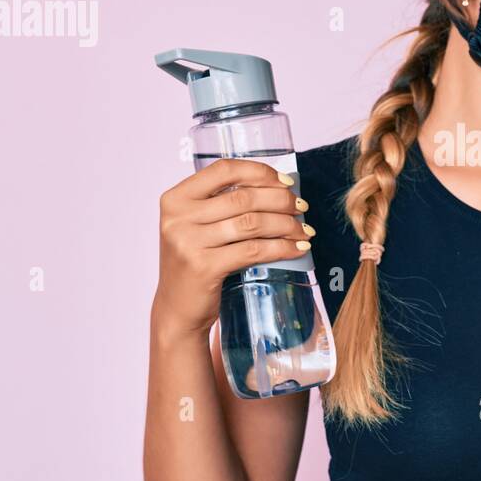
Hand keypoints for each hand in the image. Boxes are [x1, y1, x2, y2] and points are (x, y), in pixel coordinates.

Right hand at [153, 158, 313, 339]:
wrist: (178, 310)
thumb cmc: (197, 263)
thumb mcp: (197, 227)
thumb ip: (222, 205)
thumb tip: (278, 188)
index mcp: (176, 199)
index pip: (223, 170)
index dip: (259, 172)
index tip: (286, 182)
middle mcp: (178, 217)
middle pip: (243, 197)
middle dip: (281, 200)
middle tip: (301, 208)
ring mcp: (189, 242)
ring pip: (252, 223)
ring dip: (286, 225)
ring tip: (304, 230)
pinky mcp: (204, 267)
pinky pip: (254, 251)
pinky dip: (281, 248)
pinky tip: (297, 249)